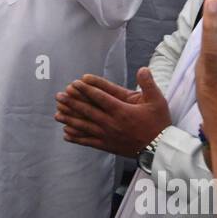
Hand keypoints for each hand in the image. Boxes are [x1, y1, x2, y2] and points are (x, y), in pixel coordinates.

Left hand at [56, 67, 171, 155]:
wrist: (160, 148)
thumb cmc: (159, 123)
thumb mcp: (157, 101)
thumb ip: (148, 84)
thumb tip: (143, 68)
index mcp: (122, 110)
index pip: (100, 98)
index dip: (86, 89)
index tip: (74, 83)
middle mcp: (112, 123)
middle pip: (88, 111)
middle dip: (72, 103)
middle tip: (59, 96)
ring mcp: (108, 135)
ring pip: (85, 127)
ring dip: (70, 120)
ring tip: (57, 114)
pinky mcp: (107, 146)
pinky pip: (89, 142)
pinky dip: (77, 138)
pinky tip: (66, 134)